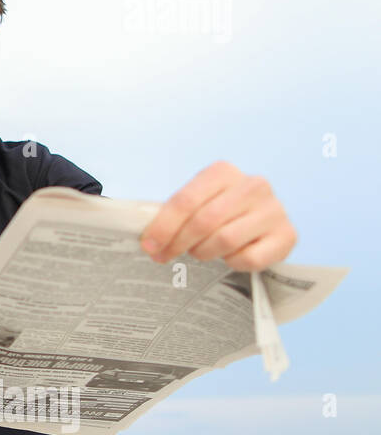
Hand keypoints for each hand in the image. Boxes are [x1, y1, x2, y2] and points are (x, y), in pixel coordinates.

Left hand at [140, 161, 297, 271]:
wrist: (262, 227)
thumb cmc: (219, 214)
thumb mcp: (197, 204)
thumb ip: (175, 214)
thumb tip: (147, 239)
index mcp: (224, 171)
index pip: (186, 200)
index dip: (163, 226)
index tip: (149, 246)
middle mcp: (253, 185)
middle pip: (204, 221)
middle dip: (178, 243)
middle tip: (165, 256)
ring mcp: (274, 210)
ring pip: (225, 240)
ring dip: (204, 252)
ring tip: (198, 252)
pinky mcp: (287, 235)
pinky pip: (248, 258)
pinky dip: (231, 262)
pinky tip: (228, 256)